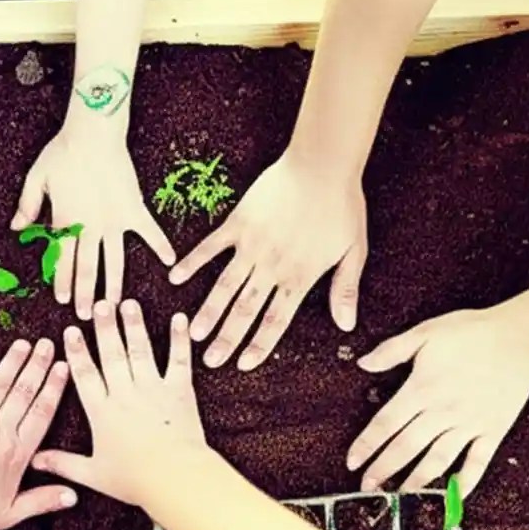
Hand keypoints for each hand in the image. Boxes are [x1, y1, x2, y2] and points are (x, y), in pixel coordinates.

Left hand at [0, 339, 74, 529]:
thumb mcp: (10, 514)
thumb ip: (42, 501)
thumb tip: (72, 496)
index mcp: (17, 453)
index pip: (42, 414)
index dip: (54, 390)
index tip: (64, 369)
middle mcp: (0, 430)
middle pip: (24, 392)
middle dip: (38, 366)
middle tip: (48, 345)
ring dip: (12, 362)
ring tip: (24, 343)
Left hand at [12, 128, 174, 320]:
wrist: (93, 132)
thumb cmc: (63, 152)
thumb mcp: (37, 179)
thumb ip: (27, 206)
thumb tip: (15, 229)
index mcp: (66, 221)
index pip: (62, 259)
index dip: (62, 281)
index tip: (63, 301)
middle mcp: (91, 227)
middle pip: (87, 268)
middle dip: (86, 294)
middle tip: (87, 316)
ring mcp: (114, 221)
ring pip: (114, 260)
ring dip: (114, 284)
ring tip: (116, 306)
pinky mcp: (134, 209)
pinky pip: (150, 232)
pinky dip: (161, 246)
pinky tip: (171, 263)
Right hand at [32, 300, 212, 507]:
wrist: (175, 478)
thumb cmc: (134, 480)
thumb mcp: (93, 474)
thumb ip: (62, 463)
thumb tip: (34, 461)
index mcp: (102, 411)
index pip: (84, 374)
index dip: (76, 351)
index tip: (70, 330)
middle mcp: (125, 393)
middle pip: (111, 353)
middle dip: (104, 326)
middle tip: (99, 302)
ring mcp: (153, 389)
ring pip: (140, 350)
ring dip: (134, 325)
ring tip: (128, 303)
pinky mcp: (179, 391)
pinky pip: (179, 360)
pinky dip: (179, 338)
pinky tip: (179, 319)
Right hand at [169, 153, 366, 370]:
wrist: (322, 165)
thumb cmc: (342, 206)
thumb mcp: (354, 251)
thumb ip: (345, 289)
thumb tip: (346, 326)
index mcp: (300, 277)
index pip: (276, 320)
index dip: (259, 344)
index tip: (243, 364)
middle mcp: (272, 267)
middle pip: (246, 310)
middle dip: (227, 338)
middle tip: (209, 361)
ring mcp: (251, 246)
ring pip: (226, 286)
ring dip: (209, 311)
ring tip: (193, 333)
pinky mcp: (238, 223)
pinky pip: (210, 247)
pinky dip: (192, 262)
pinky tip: (175, 276)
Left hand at [348, 308, 528, 495]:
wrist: (520, 337)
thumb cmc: (471, 332)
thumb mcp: (425, 332)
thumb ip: (391, 350)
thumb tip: (362, 364)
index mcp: (422, 389)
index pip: (386, 424)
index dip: (366, 445)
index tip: (352, 461)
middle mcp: (443, 411)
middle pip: (406, 447)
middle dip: (383, 469)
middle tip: (367, 485)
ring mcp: (469, 424)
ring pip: (438, 459)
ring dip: (417, 480)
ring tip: (401, 494)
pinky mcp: (493, 430)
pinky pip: (478, 461)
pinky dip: (467, 480)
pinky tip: (455, 494)